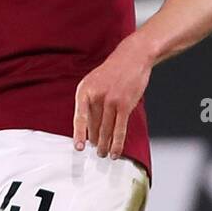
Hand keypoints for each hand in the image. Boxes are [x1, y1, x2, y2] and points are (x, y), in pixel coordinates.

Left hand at [73, 37, 152, 158]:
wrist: (132, 57)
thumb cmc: (113, 71)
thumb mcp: (93, 81)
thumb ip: (89, 101)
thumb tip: (87, 125)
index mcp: (84, 90)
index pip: (79, 117)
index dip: (79, 134)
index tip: (79, 147)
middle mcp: (96, 96)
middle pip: (94, 126)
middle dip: (95, 141)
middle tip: (96, 150)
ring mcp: (111, 101)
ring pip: (106, 130)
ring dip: (105, 145)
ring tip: (104, 154)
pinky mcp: (125, 105)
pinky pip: (120, 129)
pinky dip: (118, 143)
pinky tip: (116, 151)